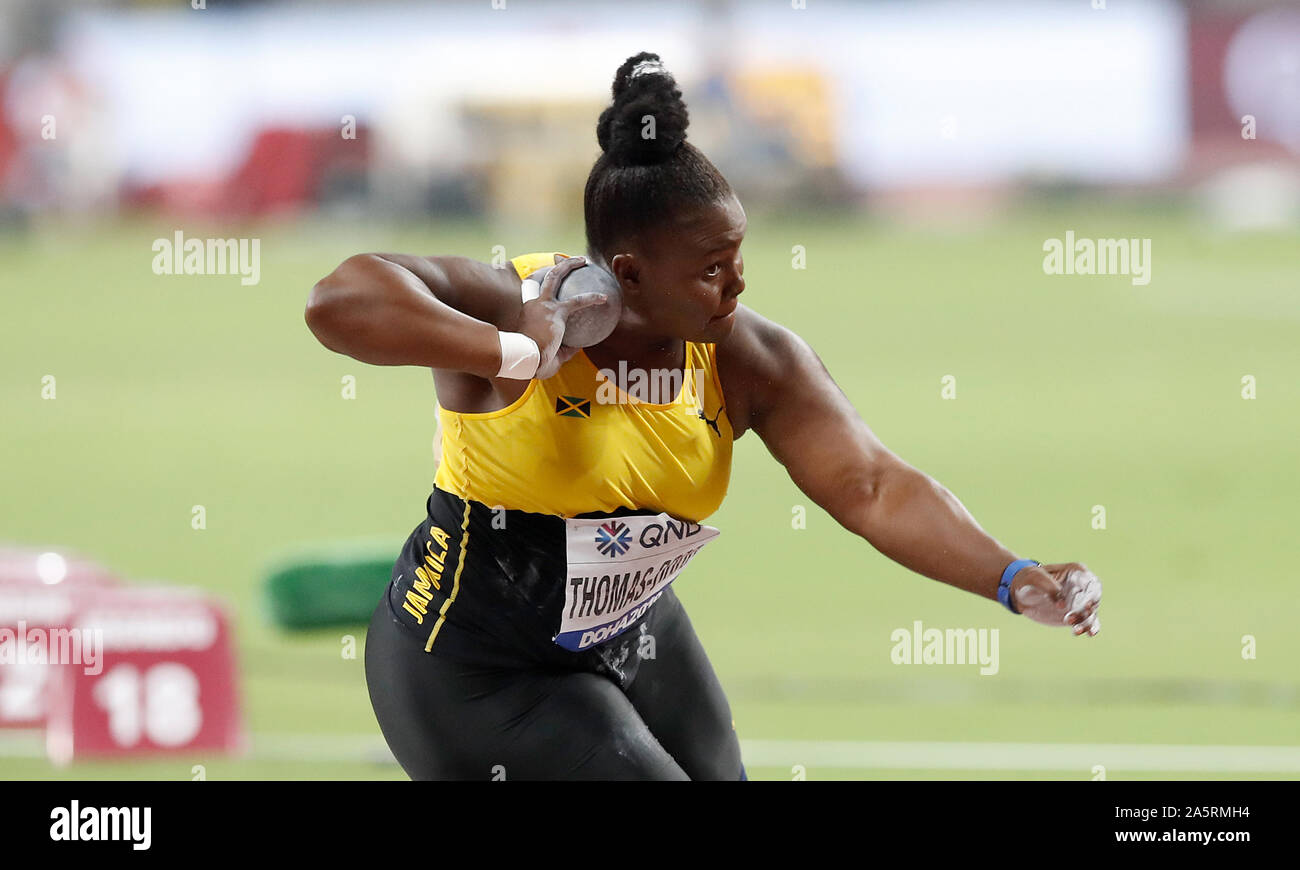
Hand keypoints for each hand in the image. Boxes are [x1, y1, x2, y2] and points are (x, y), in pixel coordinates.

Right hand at [517, 255, 609, 378]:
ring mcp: (544, 306)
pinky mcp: (556, 313)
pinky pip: (577, 301)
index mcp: (529, 313)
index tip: (549, 278)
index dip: (541, 282)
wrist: (526, 360)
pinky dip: (592, 298)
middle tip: (572, 260)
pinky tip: (605, 298)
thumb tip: (579, 345)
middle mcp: (535, 305)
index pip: (534, 292)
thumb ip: (564, 347)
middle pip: (545, 278)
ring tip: (584, 260)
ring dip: (570, 264)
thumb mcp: (550, 354)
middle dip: (559, 266)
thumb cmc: (534, 362)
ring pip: (555, 276)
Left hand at [1010, 562, 1101, 635]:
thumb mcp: (1036, 579)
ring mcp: (1080, 601)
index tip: (1088, 605)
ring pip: (1090, 613)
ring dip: (1086, 622)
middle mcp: (1082, 587)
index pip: (1090, 583)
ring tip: (1076, 630)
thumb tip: (1062, 605)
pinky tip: (1089, 633)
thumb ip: (1049, 588)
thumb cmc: (1030, 579)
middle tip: (1072, 618)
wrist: (1021, 592)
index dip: (1092, 594)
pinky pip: (1087, 622)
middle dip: (1087, 610)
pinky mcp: (1076, 614)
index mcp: (1076, 572)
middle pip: (1093, 599)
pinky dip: (1090, 627)